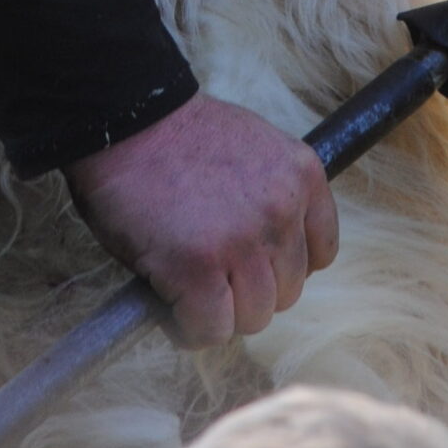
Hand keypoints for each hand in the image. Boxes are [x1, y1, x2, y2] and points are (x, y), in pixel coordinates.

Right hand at [65, 91, 337, 345]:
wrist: (127, 118)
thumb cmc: (178, 136)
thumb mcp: (251, 149)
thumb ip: (273, 195)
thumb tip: (270, 255)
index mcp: (302, 175)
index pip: (320, 253)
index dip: (281, 264)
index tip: (251, 259)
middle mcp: (282, 210)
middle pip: (286, 293)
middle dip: (247, 289)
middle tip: (208, 268)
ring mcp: (242, 242)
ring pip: (252, 317)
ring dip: (218, 311)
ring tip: (185, 282)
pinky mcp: (198, 270)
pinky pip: (209, 329)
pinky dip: (188, 327)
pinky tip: (169, 301)